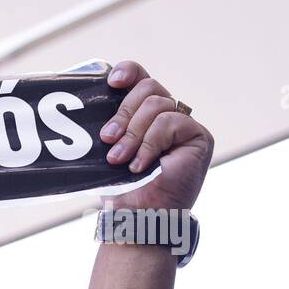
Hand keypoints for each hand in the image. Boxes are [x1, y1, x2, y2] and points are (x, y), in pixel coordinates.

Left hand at [98, 60, 214, 212]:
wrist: (138, 216)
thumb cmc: (120, 187)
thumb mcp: (106, 149)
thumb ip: (107, 124)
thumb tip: (89, 97)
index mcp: (142, 113)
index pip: (139, 78)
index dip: (128, 72)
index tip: (111, 82)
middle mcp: (166, 114)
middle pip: (147, 87)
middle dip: (123, 112)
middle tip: (107, 139)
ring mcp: (184, 124)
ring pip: (157, 103)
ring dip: (133, 134)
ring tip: (119, 160)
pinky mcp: (199, 135)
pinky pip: (170, 122)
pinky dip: (150, 143)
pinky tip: (140, 165)